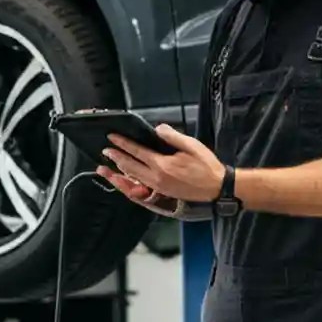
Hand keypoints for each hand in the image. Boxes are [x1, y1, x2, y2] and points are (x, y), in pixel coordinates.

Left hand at [102, 125, 225, 202]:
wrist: (216, 187)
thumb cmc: (206, 165)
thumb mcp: (191, 146)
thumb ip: (172, 136)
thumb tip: (157, 129)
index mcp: (162, 165)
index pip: (137, 152)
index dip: (123, 143)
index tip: (112, 137)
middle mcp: (156, 178)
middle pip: (129, 167)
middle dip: (116, 157)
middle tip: (105, 150)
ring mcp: (157, 187)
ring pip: (132, 179)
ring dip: (118, 172)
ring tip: (107, 167)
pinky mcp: (161, 193)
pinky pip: (139, 188)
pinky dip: (128, 183)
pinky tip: (124, 179)